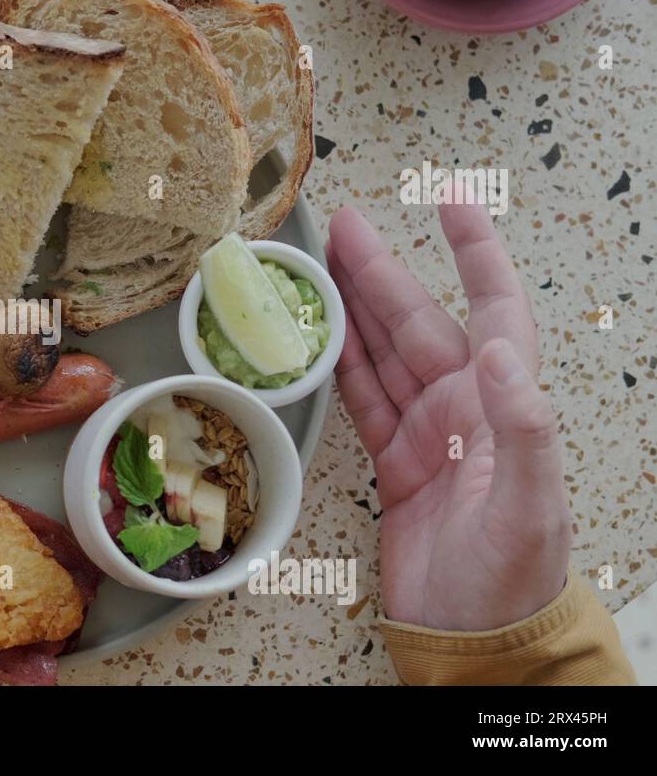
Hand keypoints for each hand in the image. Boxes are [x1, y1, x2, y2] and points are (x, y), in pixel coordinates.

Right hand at [327, 203, 570, 630]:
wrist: (474, 638)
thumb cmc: (512, 579)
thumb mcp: (528, 510)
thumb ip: (521, 430)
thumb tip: (497, 352)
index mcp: (500, 408)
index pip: (494, 311)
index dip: (476, 256)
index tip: (451, 206)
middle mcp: (464, 409)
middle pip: (419, 323)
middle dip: (383, 272)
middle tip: (345, 228)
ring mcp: (427, 434)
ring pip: (383, 355)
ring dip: (353, 310)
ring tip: (321, 267)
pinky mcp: (393, 463)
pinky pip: (362, 400)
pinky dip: (336, 366)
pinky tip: (316, 337)